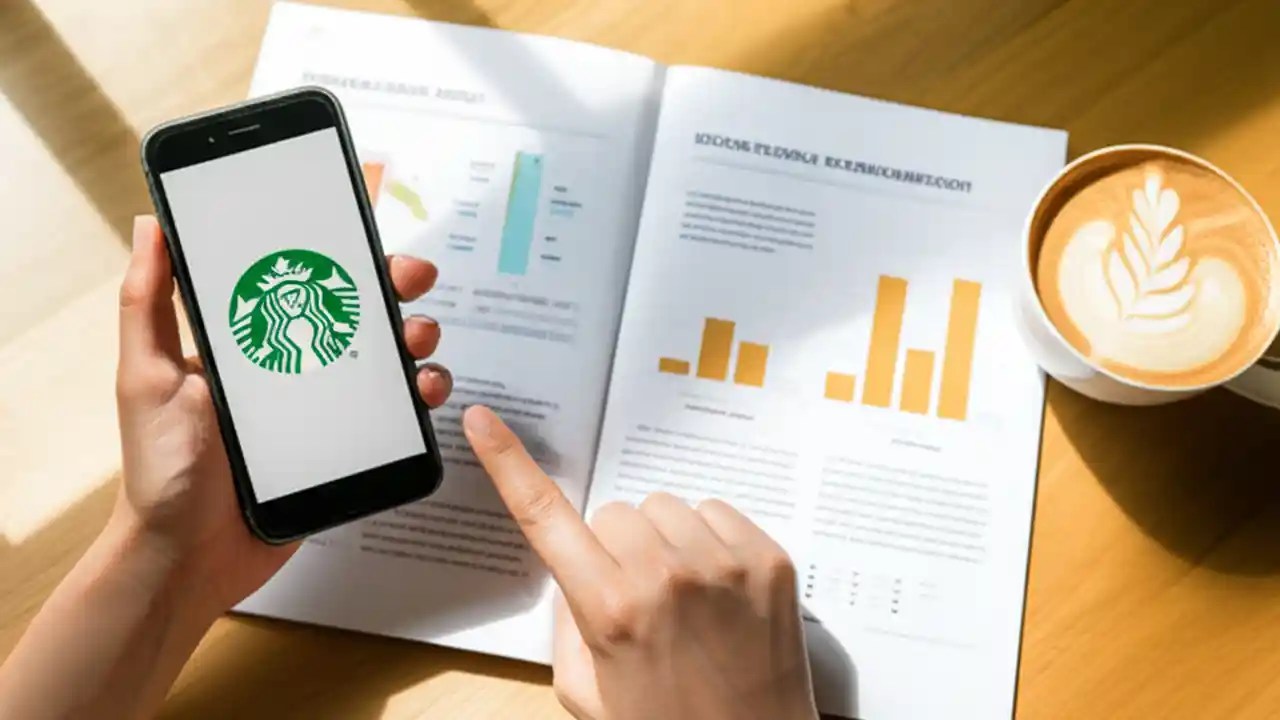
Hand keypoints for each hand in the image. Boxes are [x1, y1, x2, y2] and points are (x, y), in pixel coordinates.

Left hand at [115, 215, 452, 617]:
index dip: (339, 253)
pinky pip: (395, 414)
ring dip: (414, 336)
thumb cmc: (162, 467)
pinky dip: (420, 394)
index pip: (302, 281)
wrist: (189, 556)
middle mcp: (292, 368)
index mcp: (249, 342)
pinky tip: (424, 389)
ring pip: (384, 358)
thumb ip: (149, 302)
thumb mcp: (147, 375)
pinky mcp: (347, 448)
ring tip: (419, 339)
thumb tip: (151, 225)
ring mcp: (323, 408)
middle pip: (355, 312)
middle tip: (413, 279)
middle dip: (393, 286)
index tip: (367, 229)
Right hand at [463, 406, 818, 719]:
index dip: (507, 463)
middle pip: (612, 513)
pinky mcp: (767, 557)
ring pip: (663, 507)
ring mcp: (721, 562)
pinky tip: (715, 586)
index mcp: (610, 609)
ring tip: (682, 597)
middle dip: (613, 548)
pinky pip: (715, 510)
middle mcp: (664, 576)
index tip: (482, 421)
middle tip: (637, 600)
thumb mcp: (587, 693)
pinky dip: (707, 539)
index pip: (545, 517)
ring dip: (662, 540)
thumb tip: (575, 569)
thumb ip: (567, 624)